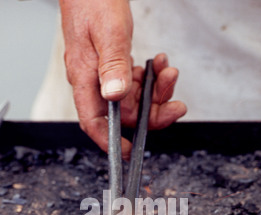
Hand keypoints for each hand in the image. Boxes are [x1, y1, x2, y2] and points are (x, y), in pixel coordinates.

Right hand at [59, 0, 186, 158]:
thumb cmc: (92, 1)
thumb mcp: (107, 32)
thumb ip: (112, 65)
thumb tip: (115, 97)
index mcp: (84, 78)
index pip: (94, 122)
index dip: (111, 142)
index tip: (130, 152)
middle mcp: (93, 81)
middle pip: (123, 113)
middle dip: (152, 111)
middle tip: (176, 106)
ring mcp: (103, 74)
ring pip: (133, 98)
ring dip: (156, 90)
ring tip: (169, 72)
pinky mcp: (113, 66)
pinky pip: (134, 82)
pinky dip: (151, 77)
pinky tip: (159, 64)